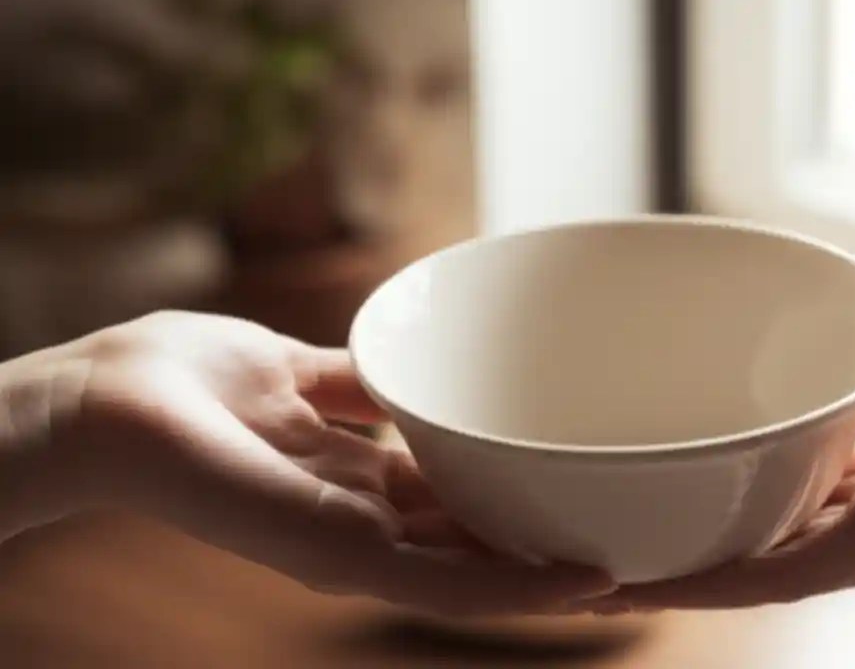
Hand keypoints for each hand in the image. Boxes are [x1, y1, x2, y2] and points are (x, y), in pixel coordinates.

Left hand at [4, 311, 612, 615]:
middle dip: (565, 550)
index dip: (533, 505)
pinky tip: (587, 581)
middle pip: (484, 551)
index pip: (466, 505)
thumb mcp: (302, 370)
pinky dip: (518, 589)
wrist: (100, 403)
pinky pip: (445, 584)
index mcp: (365, 482)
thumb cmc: (179, 384)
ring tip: (650, 575)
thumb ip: (364, 380)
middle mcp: (373, 525)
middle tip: (658, 543)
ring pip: (482, 581)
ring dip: (564, 584)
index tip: (605, 492)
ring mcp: (359, 547)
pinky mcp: (340, 554)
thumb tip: (415, 361)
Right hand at [601, 297, 854, 609]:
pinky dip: (692, 585)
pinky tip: (625, 581)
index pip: (817, 475)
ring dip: (670, 566)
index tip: (695, 447)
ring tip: (586, 561)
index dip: (757, 464)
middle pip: (768, 527)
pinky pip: (761, 578)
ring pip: (745, 565)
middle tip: (609, 512)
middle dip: (693, 525)